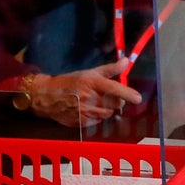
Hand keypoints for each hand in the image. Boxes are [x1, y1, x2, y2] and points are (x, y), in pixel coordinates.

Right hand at [28, 61, 142, 126]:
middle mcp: (90, 98)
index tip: (138, 98)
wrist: (47, 96)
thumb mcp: (89, 72)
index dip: (128, 94)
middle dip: (117, 101)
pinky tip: (89, 110)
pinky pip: (99, 122)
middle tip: (110, 97)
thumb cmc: (70, 82)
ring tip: (97, 102)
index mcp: (92, 83)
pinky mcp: (82, 123)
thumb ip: (110, 69)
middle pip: (115, 104)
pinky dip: (98, 117)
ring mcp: (86, 112)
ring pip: (108, 114)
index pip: (115, 89)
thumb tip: (126, 61)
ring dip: (107, 109)